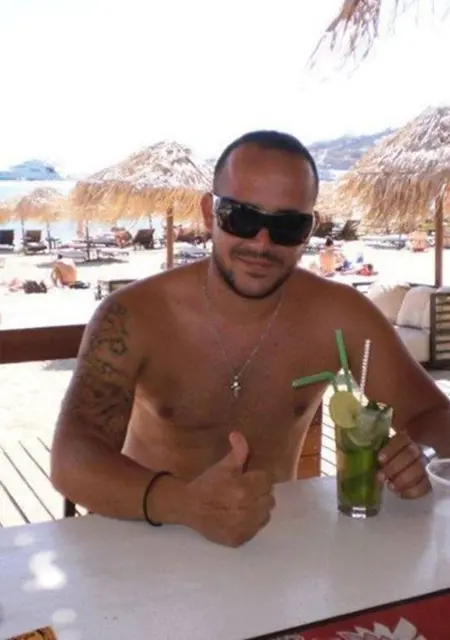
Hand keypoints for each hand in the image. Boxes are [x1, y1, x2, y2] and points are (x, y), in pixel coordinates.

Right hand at [183, 431, 274, 546]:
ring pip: (265, 515)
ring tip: (243, 505)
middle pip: (269, 498)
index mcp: (243, 488)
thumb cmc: (207, 483)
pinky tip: (238, 517)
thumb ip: (237, 451)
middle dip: (259, 493)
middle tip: (246, 492)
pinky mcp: (239, 539)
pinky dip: (250, 524)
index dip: (258, 478)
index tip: (249, 479)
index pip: (267, 481)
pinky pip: (256, 530)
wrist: (187, 506)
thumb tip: (238, 434)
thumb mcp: (222, 466)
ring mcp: (243, 526)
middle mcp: (246, 509)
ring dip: (257, 509)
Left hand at [377, 432, 430, 498]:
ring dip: (403, 480)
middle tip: (381, 476)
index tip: (379, 459)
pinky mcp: (427, 480)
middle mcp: (416, 450)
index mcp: (404, 440)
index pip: (401, 439)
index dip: (391, 449)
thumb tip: (358, 452)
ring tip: (390, 486)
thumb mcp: (379, 451)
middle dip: (394, 467)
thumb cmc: (385, 460)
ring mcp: (424, 465)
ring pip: (419, 470)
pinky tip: (399, 493)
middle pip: (410, 455)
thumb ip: (373, 450)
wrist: (399, 469)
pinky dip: (411, 491)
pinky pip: (424, 486)